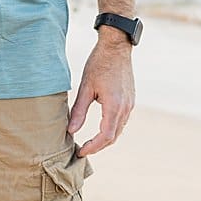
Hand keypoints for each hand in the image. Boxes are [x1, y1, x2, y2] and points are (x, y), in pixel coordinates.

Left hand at [68, 34, 135, 156]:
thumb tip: (71, 130)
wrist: (116, 48)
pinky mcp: (130, 100)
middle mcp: (125, 108)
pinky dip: (111, 129)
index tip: (81, 152)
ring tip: (89, 143)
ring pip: (119, 130)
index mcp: (114, 106)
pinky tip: (100, 129)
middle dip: (98, 146)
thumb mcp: (85, 87)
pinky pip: (121, 121)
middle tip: (82, 150)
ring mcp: (130, 105)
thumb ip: (79, 111)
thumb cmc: (98, 64)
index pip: (105, 136)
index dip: (93, 147)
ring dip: (105, 139)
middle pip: (113, 137)